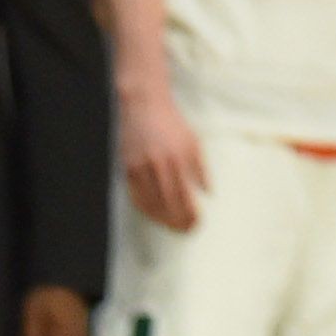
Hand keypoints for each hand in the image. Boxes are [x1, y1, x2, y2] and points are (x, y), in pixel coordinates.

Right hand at [120, 86, 208, 233]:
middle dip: (178, 221)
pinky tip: (155, 216)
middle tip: (187, 231)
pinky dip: (146, 210)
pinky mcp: (127, 168)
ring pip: (150, 204)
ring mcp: (140, 167)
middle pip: (168, 204)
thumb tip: (208, 192)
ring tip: (173, 228)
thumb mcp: (192, 141)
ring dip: (162, 220)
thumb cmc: (170, 123)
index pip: (185, 195)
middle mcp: (158, 165)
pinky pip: (136, 196)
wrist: (143, 105)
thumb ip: (200, 168)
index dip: (190, 213)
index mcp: (177, 158)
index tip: (197, 223)